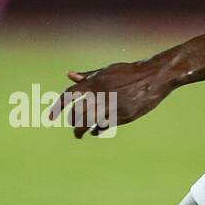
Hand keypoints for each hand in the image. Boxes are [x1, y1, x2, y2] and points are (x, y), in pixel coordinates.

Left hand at [47, 58, 176, 138]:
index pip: (69, 95)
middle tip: (73, 126)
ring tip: (78, 134)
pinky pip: (104, 126)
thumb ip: (87, 76)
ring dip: (80, 130)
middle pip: (76, 112)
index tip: (49, 118)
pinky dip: (97, 129)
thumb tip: (69, 74)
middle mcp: (101, 94)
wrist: (154, 77)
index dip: (57, 107)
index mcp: (95, 82)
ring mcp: (112, 106)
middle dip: (72, 121)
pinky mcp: (123, 115)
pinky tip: (95, 131)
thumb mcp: (107, 71)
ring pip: (88, 123)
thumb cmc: (129, 72)